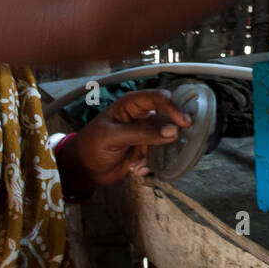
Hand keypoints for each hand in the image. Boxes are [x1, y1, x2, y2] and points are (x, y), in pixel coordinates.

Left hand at [66, 89, 191, 186]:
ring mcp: (145, 133)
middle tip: (184, 140)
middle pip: (167, 116)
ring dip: (162, 150)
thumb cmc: (93, 145)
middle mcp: (142, 116)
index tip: (184, 122)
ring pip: (166, 137)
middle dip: (174, 129)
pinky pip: (160, 153)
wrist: (84, 168)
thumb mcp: (114, 137)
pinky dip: (152, 163)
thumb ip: (143, 133)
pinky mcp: (146, 149)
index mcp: (131, 104)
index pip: (158, 98)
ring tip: (144, 161)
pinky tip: (136, 169)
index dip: (173, 107)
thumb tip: (172, 131)